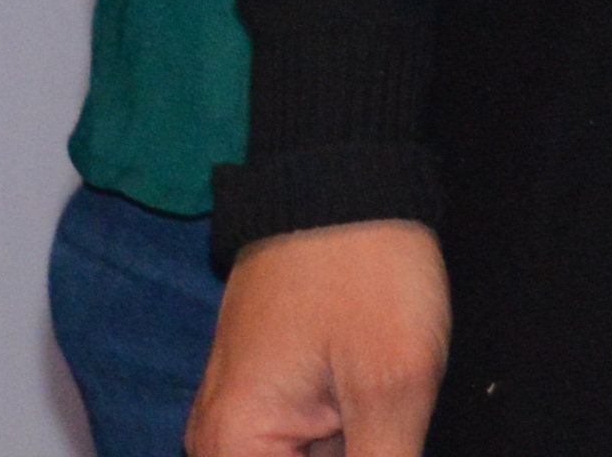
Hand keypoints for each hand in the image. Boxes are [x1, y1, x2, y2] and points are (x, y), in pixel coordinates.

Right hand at [191, 222, 446, 456]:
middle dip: (351, 455)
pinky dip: (343, 448)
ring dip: (351, 450)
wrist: (340, 181)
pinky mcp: (267, 402)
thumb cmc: (359, 269)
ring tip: (378, 410)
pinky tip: (374, 427)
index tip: (379, 441)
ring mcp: (242, 418)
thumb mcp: (390, 390)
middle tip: (382, 424)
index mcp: (234, 443)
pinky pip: (299, 453)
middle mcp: (221, 438)